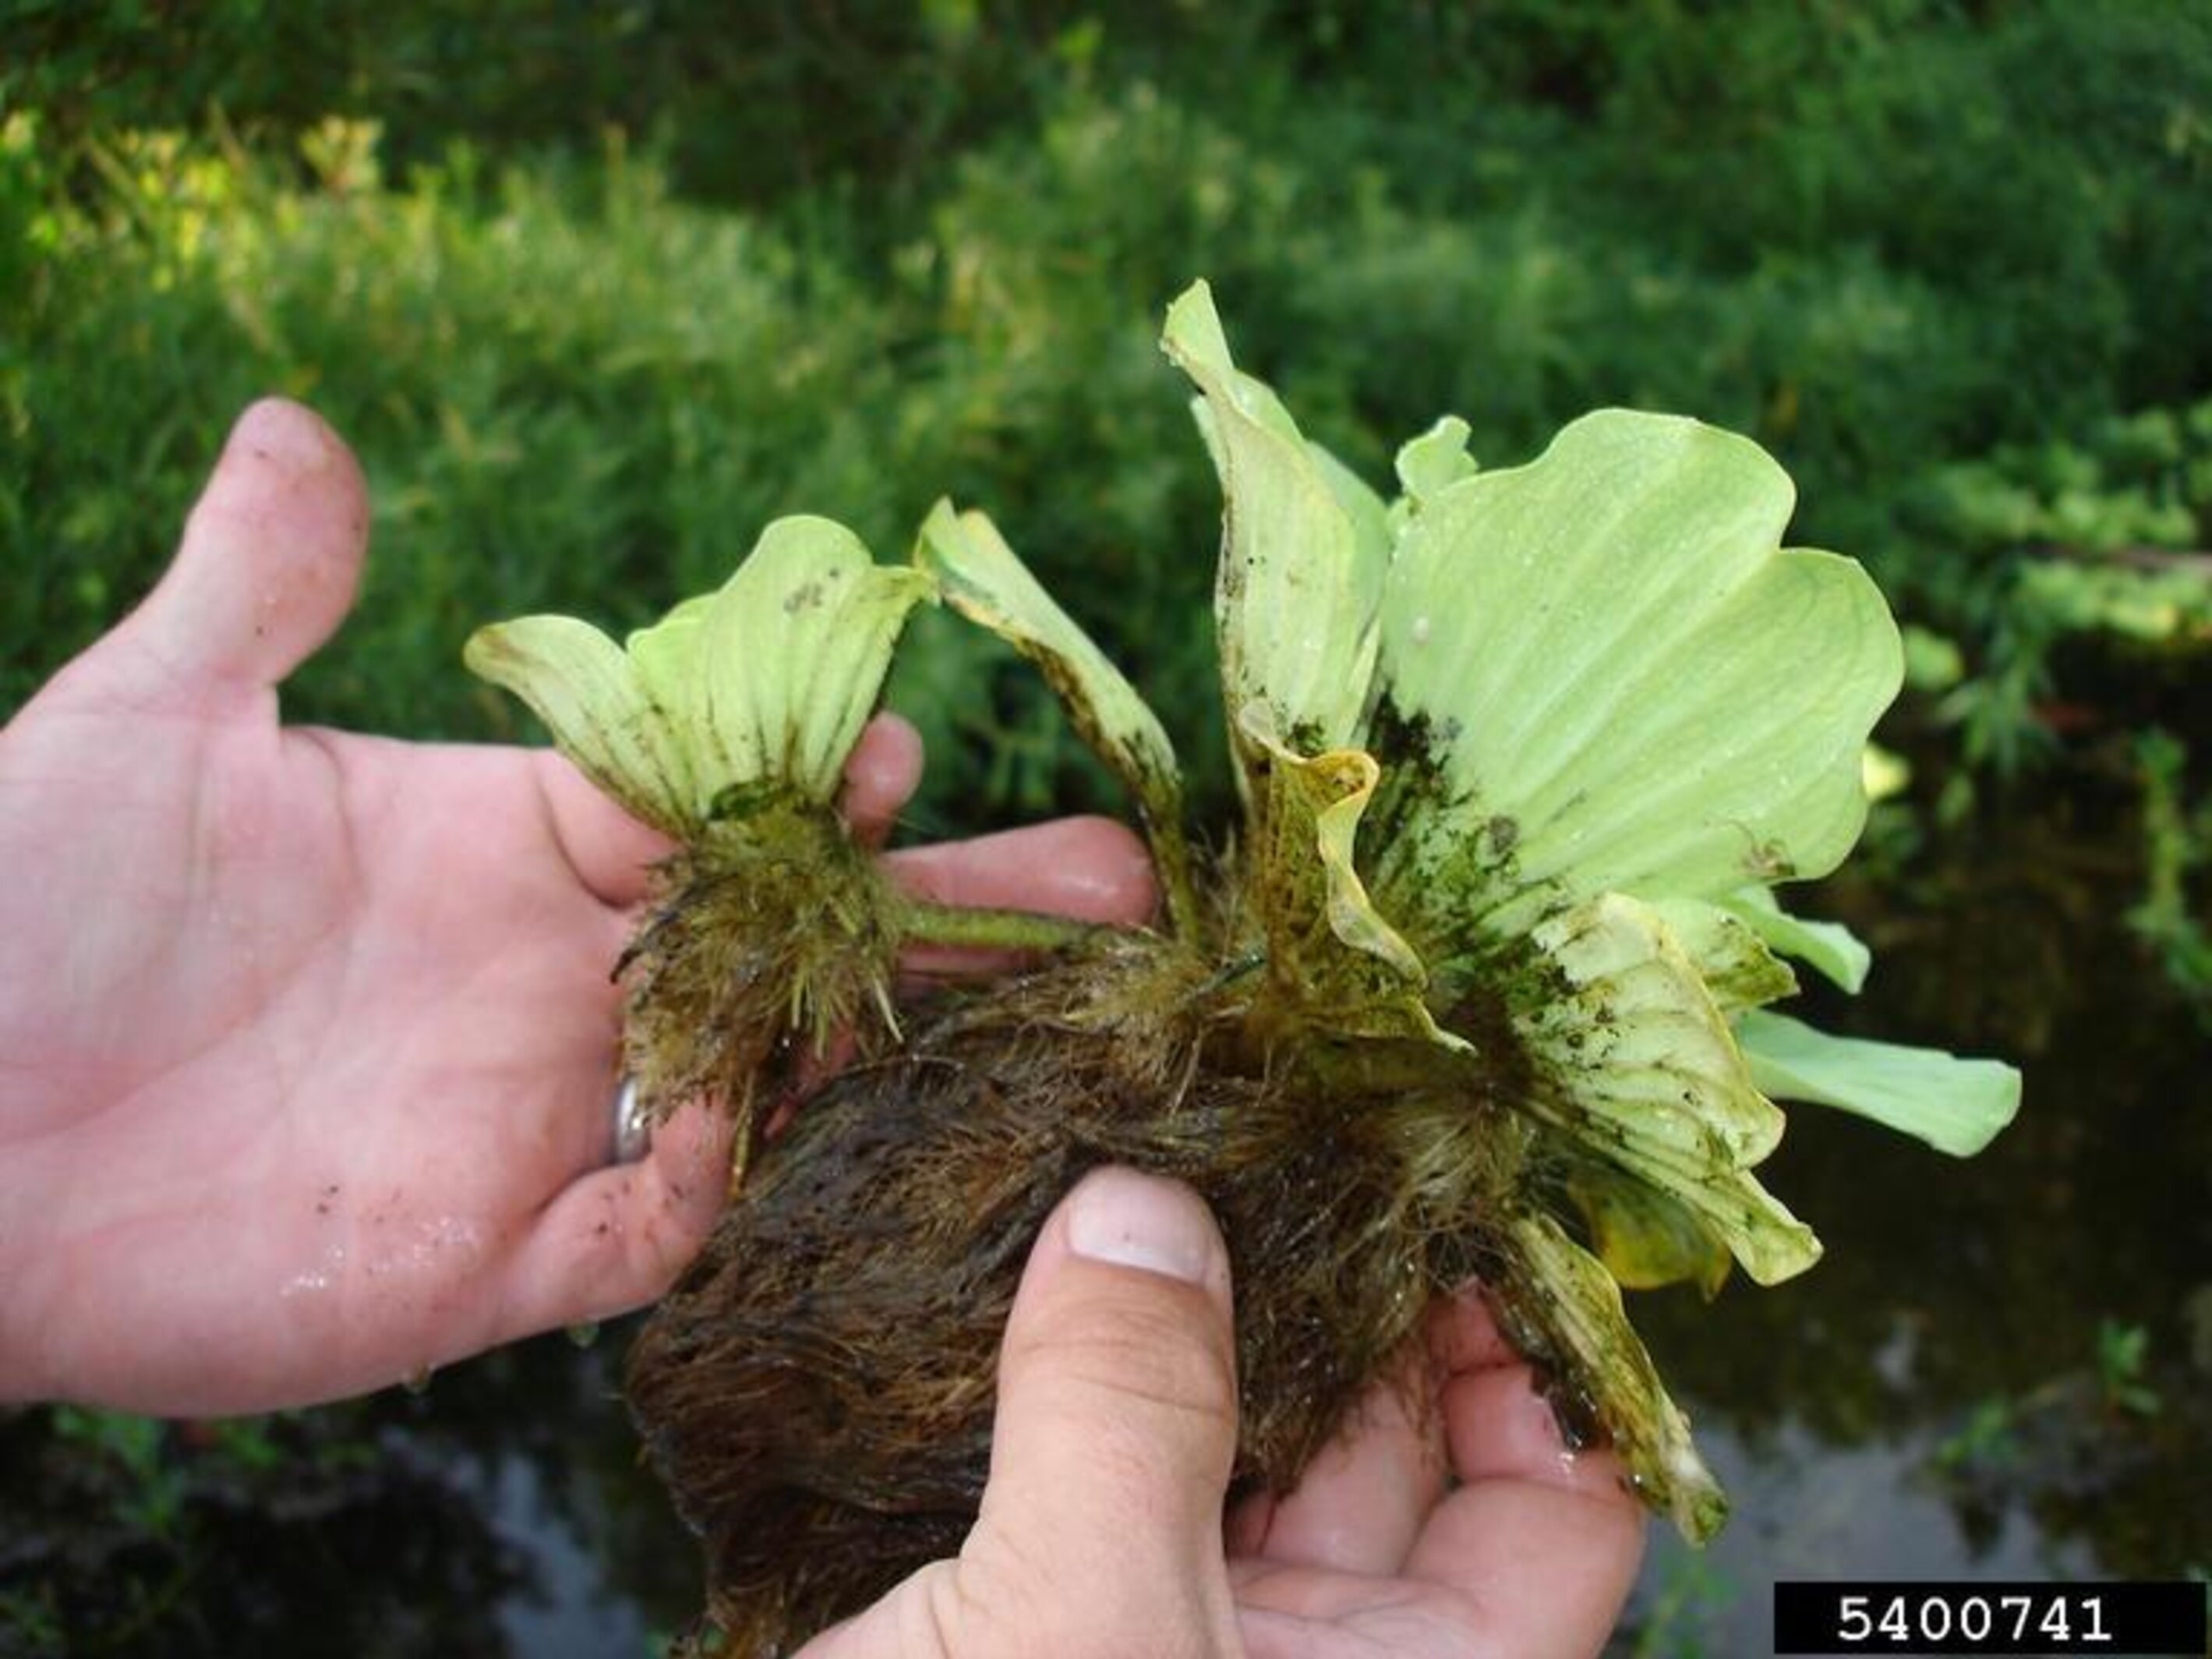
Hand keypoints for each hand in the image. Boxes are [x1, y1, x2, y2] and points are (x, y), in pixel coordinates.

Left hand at [0, 400, 1152, 1416]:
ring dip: (904, 1044)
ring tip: (1068, 1017)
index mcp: (505, 840)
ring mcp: (543, 1115)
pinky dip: (733, 1184)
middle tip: (1117, 877)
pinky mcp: (502, 1253)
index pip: (714, 798)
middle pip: (792, 936)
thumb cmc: (17, 912)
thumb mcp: (146, 721)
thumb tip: (304, 431)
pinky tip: (797, 1132)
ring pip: (772, 1075)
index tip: (903, 750)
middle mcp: (555, 977)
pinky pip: (666, 1225)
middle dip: (950, 906)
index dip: (818, 775)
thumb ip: (258, 590)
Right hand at [805, 1168, 1644, 1658]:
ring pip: (1226, 1449)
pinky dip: (1073, 1369)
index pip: (1555, 1502)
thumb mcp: (1080, 1635)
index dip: (1531, 1342)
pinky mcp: (1038, 1633)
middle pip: (1385, 1450)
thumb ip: (1128, 1414)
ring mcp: (1169, 1648)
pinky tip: (1039, 1256)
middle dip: (1339, 1287)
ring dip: (1192, 1313)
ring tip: (1152, 1157)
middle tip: (1276, 1128)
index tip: (1456, 1189)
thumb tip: (1143, 1206)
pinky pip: (1091, 1472)